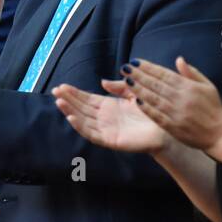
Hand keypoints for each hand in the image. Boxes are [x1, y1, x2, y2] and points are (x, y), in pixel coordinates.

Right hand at [52, 79, 171, 153]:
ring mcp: (105, 129)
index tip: (61, 86)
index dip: (74, 93)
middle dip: (68, 100)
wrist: (165, 129)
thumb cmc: (151, 112)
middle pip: (81, 108)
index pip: (86, 99)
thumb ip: (118, 87)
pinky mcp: (110, 140)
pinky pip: (92, 133)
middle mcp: (104, 118)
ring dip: (70, 111)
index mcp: (108, 107)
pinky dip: (81, 126)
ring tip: (59, 102)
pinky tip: (72, 117)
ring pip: (83, 120)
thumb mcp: (133, 93)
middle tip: (56, 91)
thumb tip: (103, 82)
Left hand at [122, 57, 221, 156]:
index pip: (164, 74)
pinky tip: (136, 100)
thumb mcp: (208, 86)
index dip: (148, 67)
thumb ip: (191, 73)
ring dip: (138, 89)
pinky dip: (146, 108)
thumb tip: (178, 59)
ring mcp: (176, 113)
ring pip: (153, 98)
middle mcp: (181, 98)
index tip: (135, 61)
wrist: (219, 134)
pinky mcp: (173, 127)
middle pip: (156, 84)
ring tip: (126, 81)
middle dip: (139, 75)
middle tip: (125, 68)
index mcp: (189, 87)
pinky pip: (156, 115)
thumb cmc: (214, 108)